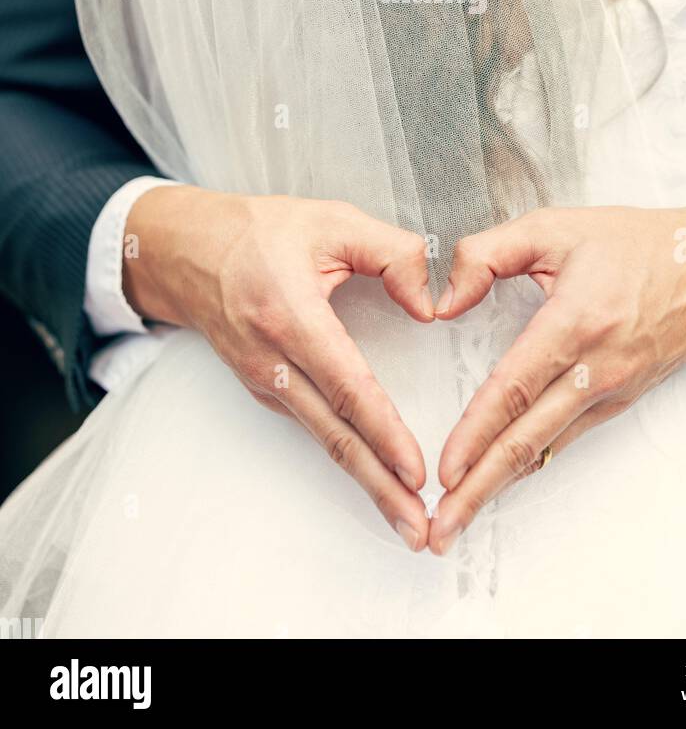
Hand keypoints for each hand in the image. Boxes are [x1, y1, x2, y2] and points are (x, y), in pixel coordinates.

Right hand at [124, 186, 433, 551]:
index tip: (415, 469)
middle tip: (419, 530)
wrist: (189, 250)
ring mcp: (265, 381)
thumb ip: (392, 252)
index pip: (347, 385)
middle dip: (380, 486)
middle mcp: (273, 360)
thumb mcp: (332, 220)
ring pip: (324, 439)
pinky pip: (313, 428)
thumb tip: (430, 303)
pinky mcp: (267, 389)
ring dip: (367, 482)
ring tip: (407, 519)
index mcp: (291, 315)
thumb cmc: (261, 232)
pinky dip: (347, 458)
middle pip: (335, 434)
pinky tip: (375, 477)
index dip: (383, 431)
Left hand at [429, 203, 685, 553]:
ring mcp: (613, 389)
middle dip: (481, 486)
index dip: (477, 432)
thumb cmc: (634, 243)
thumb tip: (444, 301)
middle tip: (442, 525)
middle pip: (529, 438)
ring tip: (461, 517)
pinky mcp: (621, 399)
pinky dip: (533, 463)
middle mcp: (598, 367)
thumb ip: (486, 253)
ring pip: (548, 448)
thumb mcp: (553, 226)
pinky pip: (568, 438)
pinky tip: (504, 479)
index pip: (515, 387)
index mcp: (577, 320)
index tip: (446, 468)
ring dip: (502, 485)